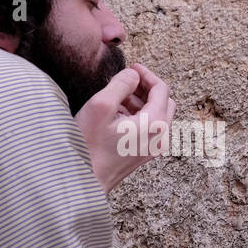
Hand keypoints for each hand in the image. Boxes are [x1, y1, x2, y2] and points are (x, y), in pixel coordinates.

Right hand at [75, 63, 175, 194]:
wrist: (82, 179)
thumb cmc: (89, 146)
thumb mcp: (102, 105)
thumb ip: (121, 84)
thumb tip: (133, 75)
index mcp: (154, 125)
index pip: (161, 89)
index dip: (146, 74)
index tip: (132, 68)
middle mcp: (160, 138)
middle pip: (164, 102)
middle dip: (147, 88)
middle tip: (127, 81)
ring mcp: (153, 149)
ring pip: (157, 115)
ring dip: (141, 102)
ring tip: (118, 98)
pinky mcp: (143, 155)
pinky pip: (149, 128)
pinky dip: (138, 116)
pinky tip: (117, 114)